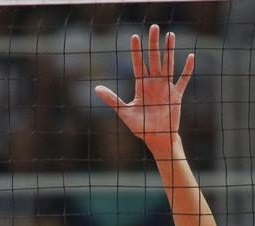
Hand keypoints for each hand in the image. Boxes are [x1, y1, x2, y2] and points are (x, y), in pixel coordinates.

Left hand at [95, 25, 194, 159]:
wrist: (156, 138)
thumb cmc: (140, 127)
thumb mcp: (124, 111)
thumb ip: (112, 99)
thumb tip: (96, 88)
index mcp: (141, 86)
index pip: (138, 64)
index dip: (136, 51)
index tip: (134, 37)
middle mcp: (154, 83)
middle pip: (154, 59)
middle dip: (153, 44)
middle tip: (154, 27)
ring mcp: (166, 87)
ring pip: (168, 64)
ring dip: (169, 50)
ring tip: (170, 35)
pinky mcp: (176, 95)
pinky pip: (183, 79)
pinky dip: (187, 69)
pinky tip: (190, 56)